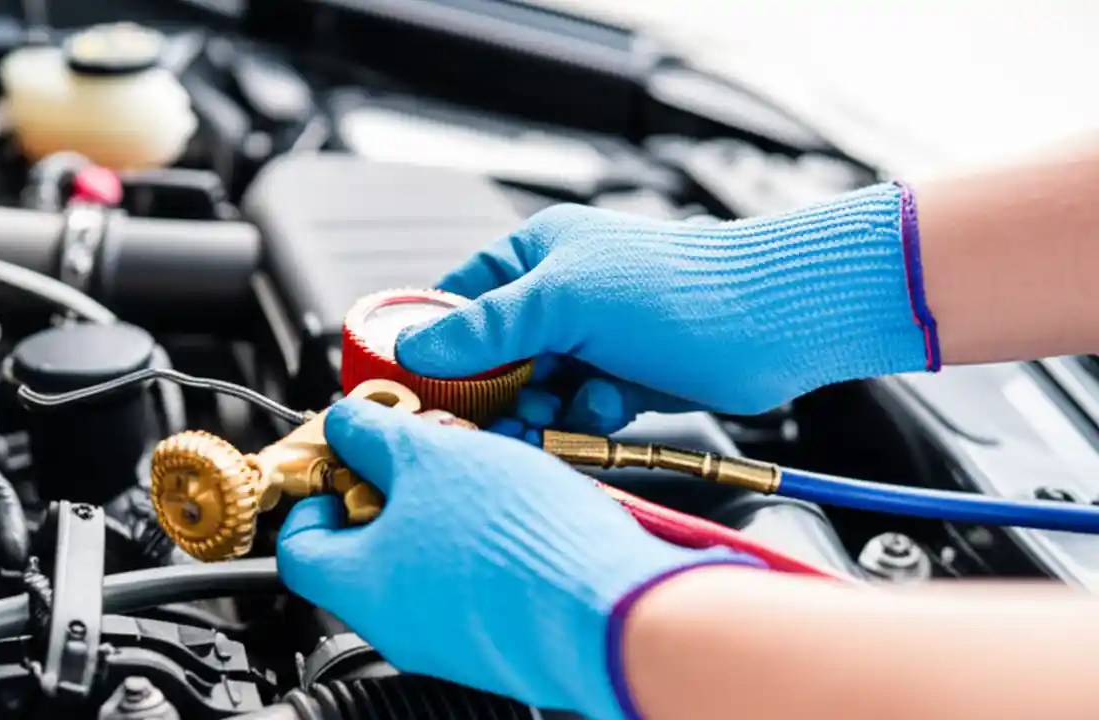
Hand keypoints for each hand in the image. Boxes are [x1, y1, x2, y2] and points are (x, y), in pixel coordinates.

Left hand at [277, 399, 759, 717]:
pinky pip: (477, 578)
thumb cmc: (521, 545)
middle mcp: (399, 623)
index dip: (315, 491)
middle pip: (367, 545)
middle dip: (394, 486)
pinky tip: (520, 507)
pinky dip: (487, 537)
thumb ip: (377, 436)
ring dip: (446, 505)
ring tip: (481, 468)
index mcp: (360, 586)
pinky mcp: (505, 633)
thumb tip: (346, 422)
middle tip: (423, 448)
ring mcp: (454, 635)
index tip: (345, 457)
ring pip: (428, 557)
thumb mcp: (433, 458)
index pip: (298, 544)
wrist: (614, 610)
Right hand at [397, 185, 936, 432]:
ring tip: (564, 409)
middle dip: (494, 391)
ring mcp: (592, 340)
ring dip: (545, 409)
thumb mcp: (564, 301)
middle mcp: (560, 295)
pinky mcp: (624, 380)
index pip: (458, 299)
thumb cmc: (678, 288)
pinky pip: (578, 411)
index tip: (413, 385)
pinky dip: (587, 417)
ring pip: (535, 392)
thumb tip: (416, 349)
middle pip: (492, 357)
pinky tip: (611, 406)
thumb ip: (486, 329)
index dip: (433, 343)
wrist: (775, 321)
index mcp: (536, 255)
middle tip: (497, 417)